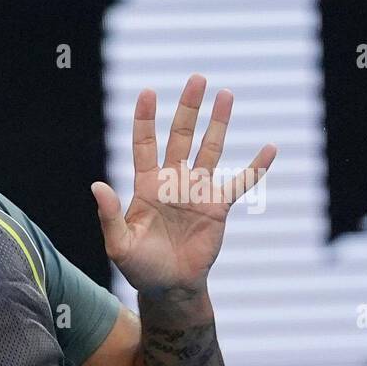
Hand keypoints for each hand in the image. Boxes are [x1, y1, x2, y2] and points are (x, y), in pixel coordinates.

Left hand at [91, 73, 276, 297]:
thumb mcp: (119, 243)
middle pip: (181, 137)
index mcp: (147, 186)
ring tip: (226, 94)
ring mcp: (197, 192)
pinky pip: (240, 183)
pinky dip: (255, 167)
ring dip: (218, 123)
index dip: (145, 119)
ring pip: (210, 150)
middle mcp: (173, 182)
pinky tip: (269, 148)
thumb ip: (110, 214)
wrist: (168, 286)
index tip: (147, 92)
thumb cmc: (139, 266)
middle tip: (196, 79)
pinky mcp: (218, 208)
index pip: (145, 144)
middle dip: (188, 109)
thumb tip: (97, 185)